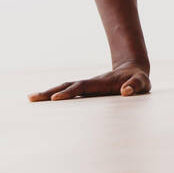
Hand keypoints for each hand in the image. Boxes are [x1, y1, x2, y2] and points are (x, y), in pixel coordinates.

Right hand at [28, 62, 150, 100]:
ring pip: (64, 88)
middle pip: (67, 86)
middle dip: (50, 92)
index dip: (70, 92)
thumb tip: (126, 92)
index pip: (82, 87)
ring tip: (31, 98)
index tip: (56, 99)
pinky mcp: (86, 92)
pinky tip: (43, 101)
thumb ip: (136, 86)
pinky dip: (55, 96)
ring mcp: (87, 87)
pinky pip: (68, 93)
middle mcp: (90, 84)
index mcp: (101, 83)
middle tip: (32, 98)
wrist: (133, 71)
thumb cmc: (139, 80)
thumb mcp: (142, 82)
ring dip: (48, 93)